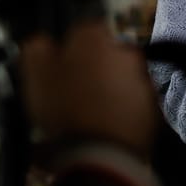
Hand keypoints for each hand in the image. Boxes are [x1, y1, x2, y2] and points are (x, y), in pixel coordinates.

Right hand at [18, 20, 159, 160]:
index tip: (58, 72)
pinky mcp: (152, 106)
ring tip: (85, 117)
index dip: (66, 52)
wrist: (101, 153)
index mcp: (94, 36)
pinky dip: (119, 112)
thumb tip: (42, 42)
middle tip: (70, 96)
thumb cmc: (64, 108)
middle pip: (102, 57)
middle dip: (89, 71)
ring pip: (117, 80)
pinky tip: (101, 128)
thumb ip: (36, 48)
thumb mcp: (34, 72)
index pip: (79, 32)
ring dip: (105, 92)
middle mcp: (124, 50)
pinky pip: (131, 104)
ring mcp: (142, 78)